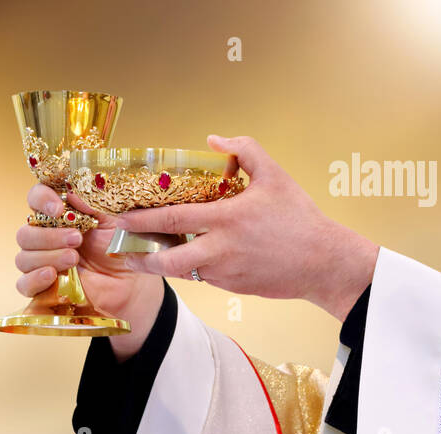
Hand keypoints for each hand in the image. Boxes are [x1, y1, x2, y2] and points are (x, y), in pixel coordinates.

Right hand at [16, 184, 163, 357]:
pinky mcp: (43, 287)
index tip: (58, 208)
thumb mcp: (113, 218)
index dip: (41, 200)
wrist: (130, 281)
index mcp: (58, 215)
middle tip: (76, 239)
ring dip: (48, 256)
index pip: (35, 198)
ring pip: (23, 258)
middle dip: (49, 236)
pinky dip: (34, 278)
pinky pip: (24, 284)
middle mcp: (45, 236)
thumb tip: (71, 191)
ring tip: (74, 259)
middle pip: (25, 233)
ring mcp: (41, 262)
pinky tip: (52, 275)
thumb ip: (92, 202)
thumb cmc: (119, 246)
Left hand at [116, 135, 378, 320]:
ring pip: (179, 272)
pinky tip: (179, 258)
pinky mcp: (230, 287)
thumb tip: (213, 140)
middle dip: (137, 255)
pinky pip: (200, 278)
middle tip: (117, 248)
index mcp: (227, 219)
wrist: (323, 262)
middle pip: (165, 259)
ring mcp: (223, 272)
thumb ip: (245, 151)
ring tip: (138, 256)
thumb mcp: (275, 175)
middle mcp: (220, 249)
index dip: (141, 219)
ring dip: (157, 265)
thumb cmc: (299, 217)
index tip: (121, 217)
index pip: (172, 219)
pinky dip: (187, 268)